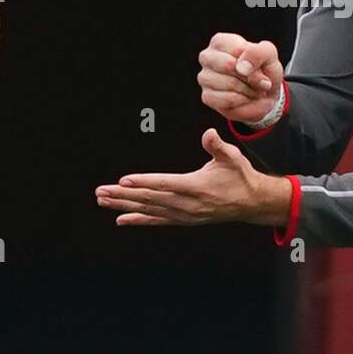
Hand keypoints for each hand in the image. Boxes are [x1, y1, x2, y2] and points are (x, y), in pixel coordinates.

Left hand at [95, 128, 292, 226]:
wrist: (251, 203)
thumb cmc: (240, 176)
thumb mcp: (233, 158)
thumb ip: (218, 146)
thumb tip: (208, 133)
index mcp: (197, 187)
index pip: (165, 184)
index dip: (144, 182)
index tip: (124, 180)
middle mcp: (188, 204)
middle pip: (150, 199)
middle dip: (123, 195)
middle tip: (101, 191)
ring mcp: (184, 215)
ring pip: (149, 210)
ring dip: (125, 205)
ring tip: (103, 200)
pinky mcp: (184, 219)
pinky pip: (157, 220)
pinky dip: (139, 219)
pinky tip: (121, 219)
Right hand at [196, 32, 284, 123]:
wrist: (264, 94)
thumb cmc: (263, 69)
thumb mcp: (269, 55)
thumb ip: (258, 53)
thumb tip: (241, 67)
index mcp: (220, 41)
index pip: (237, 50)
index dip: (253, 62)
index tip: (260, 67)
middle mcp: (207, 57)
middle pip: (228, 65)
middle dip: (250, 77)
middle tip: (259, 80)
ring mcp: (204, 77)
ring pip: (228, 83)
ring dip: (248, 90)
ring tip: (251, 88)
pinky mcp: (207, 96)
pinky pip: (226, 100)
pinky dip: (241, 101)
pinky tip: (243, 97)